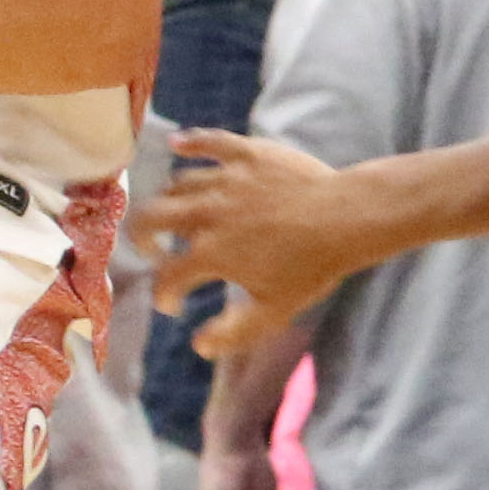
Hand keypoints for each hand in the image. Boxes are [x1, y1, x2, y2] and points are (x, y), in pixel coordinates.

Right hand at [133, 129, 352, 350]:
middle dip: (141, 238)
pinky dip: (190, 142)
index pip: (167, 277)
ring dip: (169, 201)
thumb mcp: (273, 311)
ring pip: (177, 184)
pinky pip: (209, 142)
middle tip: (153, 250)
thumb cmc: (311, 267)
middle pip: (150, 219)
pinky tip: (177, 144)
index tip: (174, 306)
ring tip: (176, 213)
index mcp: (209, 253)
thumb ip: (232, 333)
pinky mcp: (245, 153)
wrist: (347, 217)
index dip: (165, 296)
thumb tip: (199, 346)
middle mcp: (206, 214)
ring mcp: (224, 180)